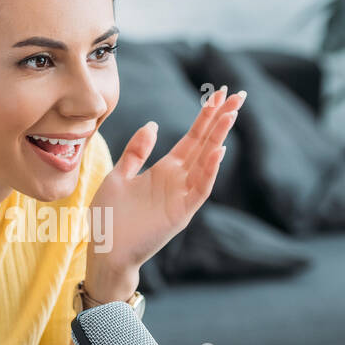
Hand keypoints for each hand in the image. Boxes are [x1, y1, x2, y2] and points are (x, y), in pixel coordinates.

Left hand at [88, 85, 245, 273]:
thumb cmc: (109, 218)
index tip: (220, 93)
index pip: (192, 137)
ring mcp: (182, 196)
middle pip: (205, 144)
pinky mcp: (181, 214)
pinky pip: (200, 189)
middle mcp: (178, 180)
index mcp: (165, 169)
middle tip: (239, 95)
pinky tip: (217, 150)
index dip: (206, 115)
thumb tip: (152, 124)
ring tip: (231, 114)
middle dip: (221, 119)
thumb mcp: (118, 176)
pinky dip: (209, 171)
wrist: (105, 252)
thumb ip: (136, 152)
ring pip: (206, 162)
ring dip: (218, 138)